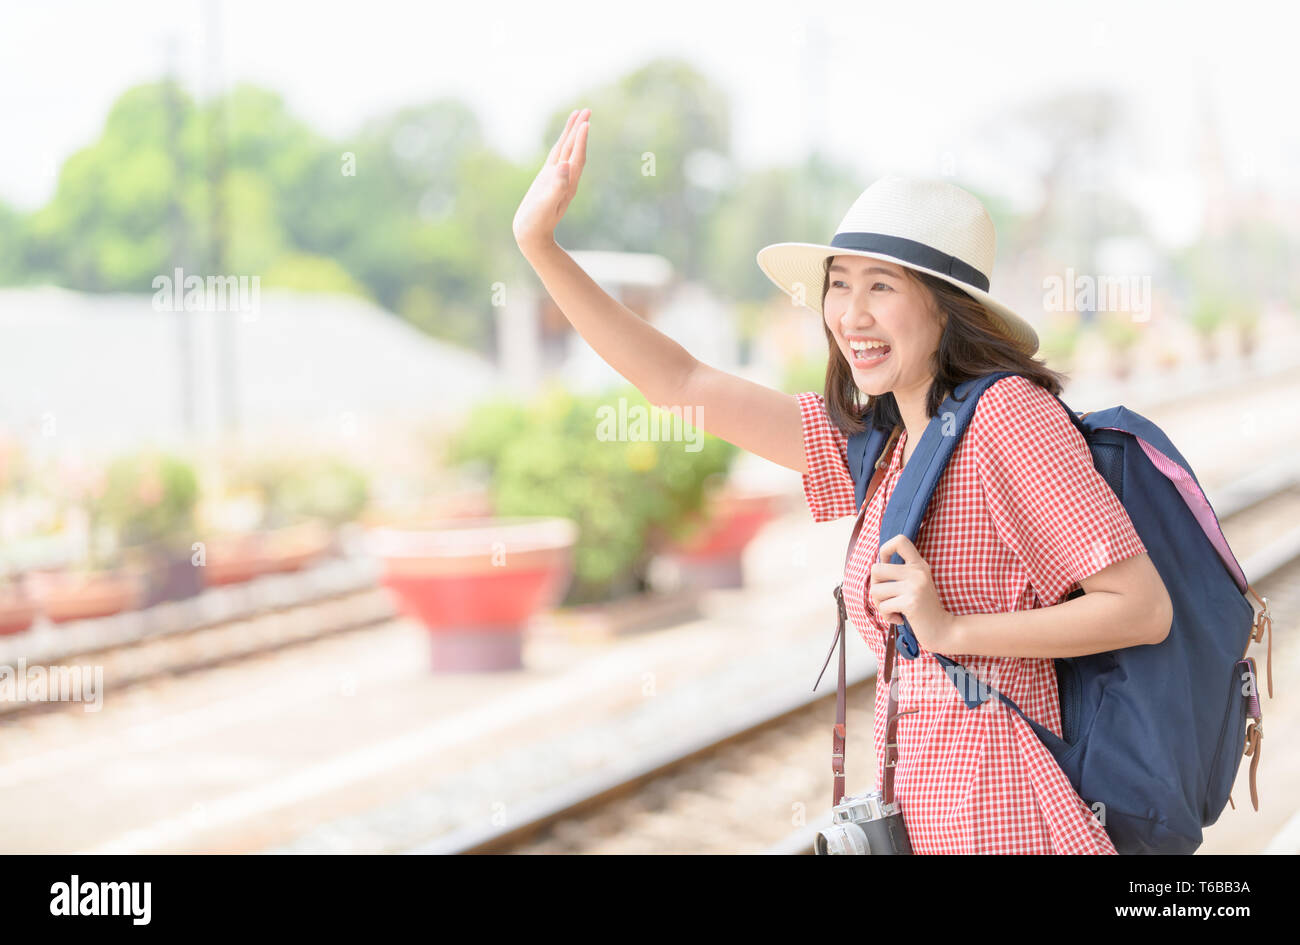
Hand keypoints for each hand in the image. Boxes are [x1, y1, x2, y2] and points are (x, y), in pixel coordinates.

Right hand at [513, 107, 589, 252]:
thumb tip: (565, 166)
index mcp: (567, 182)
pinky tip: (563, 138)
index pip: (576, 156)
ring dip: (573, 133)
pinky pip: (557, 155)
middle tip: (587, 110)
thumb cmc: (537, 222)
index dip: (581, 139)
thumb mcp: (546, 204)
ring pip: (566, 150)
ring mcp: (557, 177)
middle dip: (580, 130)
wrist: (531, 234)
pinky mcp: (548, 178)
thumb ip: (557, 186)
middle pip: (575, 148)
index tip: (585, 122)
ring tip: (579, 116)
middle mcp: (565, 177)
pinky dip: (562, 144)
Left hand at [870, 534, 958, 652]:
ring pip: (875, 590)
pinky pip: (883, 607)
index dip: (885, 550)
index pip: (900, 540)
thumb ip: (900, 574)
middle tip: (887, 597)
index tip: (887, 565)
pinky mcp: (911, 602)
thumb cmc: (923, 609)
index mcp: (919, 565)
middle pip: (876, 569)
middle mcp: (917, 572)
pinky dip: (887, 616)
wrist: (943, 630)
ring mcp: (915, 586)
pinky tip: (900, 618)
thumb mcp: (915, 584)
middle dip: (875, 586)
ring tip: (894, 609)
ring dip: (880, 604)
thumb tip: (874, 569)